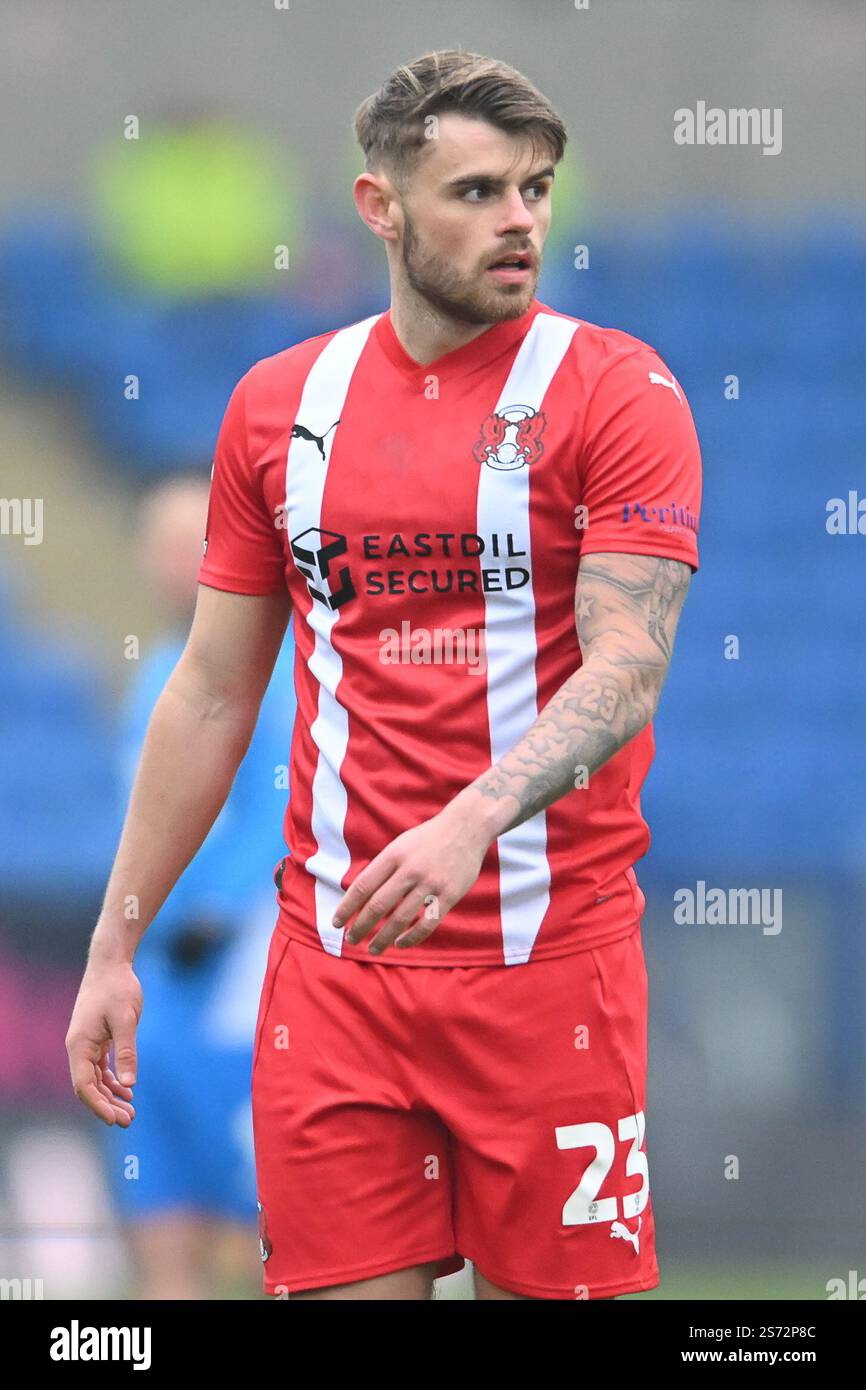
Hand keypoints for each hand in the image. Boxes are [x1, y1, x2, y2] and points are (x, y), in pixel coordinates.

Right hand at [65, 956, 141, 1124]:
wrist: (111, 964)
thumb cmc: (117, 988)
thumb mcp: (126, 1019)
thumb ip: (126, 1051)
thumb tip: (129, 1084)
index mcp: (79, 1045)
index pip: (83, 1085)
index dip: (98, 1105)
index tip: (114, 1120)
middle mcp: (78, 1047)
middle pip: (89, 1086)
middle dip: (106, 1105)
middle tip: (128, 1121)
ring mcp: (86, 1044)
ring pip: (95, 1079)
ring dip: (110, 1096)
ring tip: (130, 1111)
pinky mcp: (96, 1039)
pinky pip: (101, 1067)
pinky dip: (112, 1080)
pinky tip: (127, 1091)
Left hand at [331, 804, 491, 954]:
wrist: (466, 828)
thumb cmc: (427, 839)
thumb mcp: (400, 844)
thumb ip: (382, 868)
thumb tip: (358, 896)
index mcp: (393, 855)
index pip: (363, 886)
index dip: (346, 907)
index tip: (337, 923)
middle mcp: (410, 870)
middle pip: (378, 906)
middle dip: (361, 927)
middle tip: (351, 940)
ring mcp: (431, 883)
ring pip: (400, 919)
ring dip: (383, 938)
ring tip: (373, 949)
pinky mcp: (450, 895)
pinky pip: (427, 923)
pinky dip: (411, 938)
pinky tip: (400, 943)